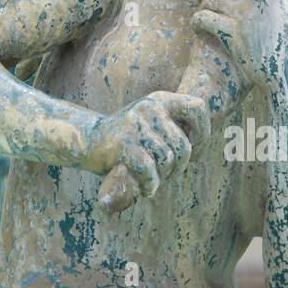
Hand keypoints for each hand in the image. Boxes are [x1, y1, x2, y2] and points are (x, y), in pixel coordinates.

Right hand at [83, 91, 208, 201]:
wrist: (86, 141)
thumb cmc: (125, 140)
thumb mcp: (150, 125)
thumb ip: (173, 129)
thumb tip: (201, 148)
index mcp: (159, 100)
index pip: (198, 108)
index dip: (202, 133)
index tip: (190, 147)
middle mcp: (149, 107)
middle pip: (184, 147)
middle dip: (177, 167)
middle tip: (161, 172)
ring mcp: (135, 123)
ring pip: (168, 161)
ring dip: (161, 177)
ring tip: (148, 176)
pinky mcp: (123, 143)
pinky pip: (149, 170)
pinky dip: (150, 184)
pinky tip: (144, 188)